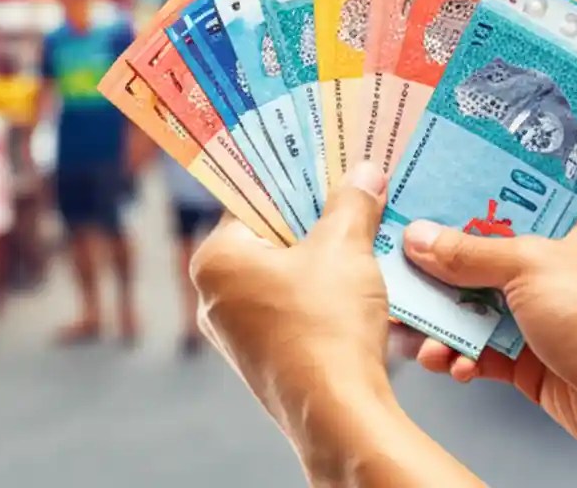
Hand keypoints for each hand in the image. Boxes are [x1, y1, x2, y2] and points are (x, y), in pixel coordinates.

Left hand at [191, 163, 392, 431]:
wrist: (338, 413)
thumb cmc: (328, 323)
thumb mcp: (345, 247)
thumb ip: (351, 202)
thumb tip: (364, 172)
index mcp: (214, 260)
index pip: (251, 200)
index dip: (294, 179)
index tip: (326, 164)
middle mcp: (213, 296)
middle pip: (268, 237)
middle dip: (313, 219)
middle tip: (352, 196)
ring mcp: (236, 333)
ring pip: (283, 275)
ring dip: (322, 258)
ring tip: (362, 238)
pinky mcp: (263, 359)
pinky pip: (291, 309)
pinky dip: (320, 294)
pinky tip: (356, 286)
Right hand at [401, 203, 576, 461]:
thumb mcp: (530, 267)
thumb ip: (468, 253)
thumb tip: (416, 237)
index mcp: (572, 223)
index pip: (505, 200)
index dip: (458, 203)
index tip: (414, 203)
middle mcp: (556, 265)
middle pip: (479, 257)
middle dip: (435, 271)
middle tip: (393, 272)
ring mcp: (542, 314)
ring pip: (473, 308)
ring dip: (442, 322)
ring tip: (415, 334)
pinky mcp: (531, 360)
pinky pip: (480, 351)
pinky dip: (460, 357)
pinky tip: (448, 364)